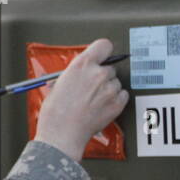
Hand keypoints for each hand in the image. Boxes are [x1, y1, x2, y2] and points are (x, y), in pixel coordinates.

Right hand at [32, 39, 128, 161]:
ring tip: (93, 101)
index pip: (104, 45)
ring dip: (108, 89)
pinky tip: (101, 107)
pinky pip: (123, 95)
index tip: (101, 58)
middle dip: (103, 76)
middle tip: (91, 89)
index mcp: (82, 65)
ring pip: (116, 82)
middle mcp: (98, 73)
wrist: (62, 134)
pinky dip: (115, 100)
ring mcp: (109, 89)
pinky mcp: (117, 103)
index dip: (103, 52)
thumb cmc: (56, 112)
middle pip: (110, 67)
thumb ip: (76, 73)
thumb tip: (83, 71)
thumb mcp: (59, 83)